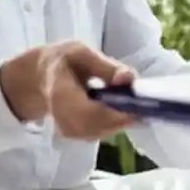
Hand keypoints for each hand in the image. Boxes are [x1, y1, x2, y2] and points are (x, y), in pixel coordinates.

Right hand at [0, 41, 137, 139]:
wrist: (42, 78)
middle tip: (146, 104)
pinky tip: (127, 108)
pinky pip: (103, 131)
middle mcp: (63, 119)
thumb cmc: (65, 61)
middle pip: (100, 126)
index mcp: (60, 94)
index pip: (89, 113)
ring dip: (124, 118)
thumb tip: (130, 80)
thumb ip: (107, 67)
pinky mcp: (79, 135)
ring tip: (138, 103)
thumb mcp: (82, 53)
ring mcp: (70, 131)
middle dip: (126, 116)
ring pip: (104, 131)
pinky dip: (119, 120)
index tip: (138, 107)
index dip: (116, 113)